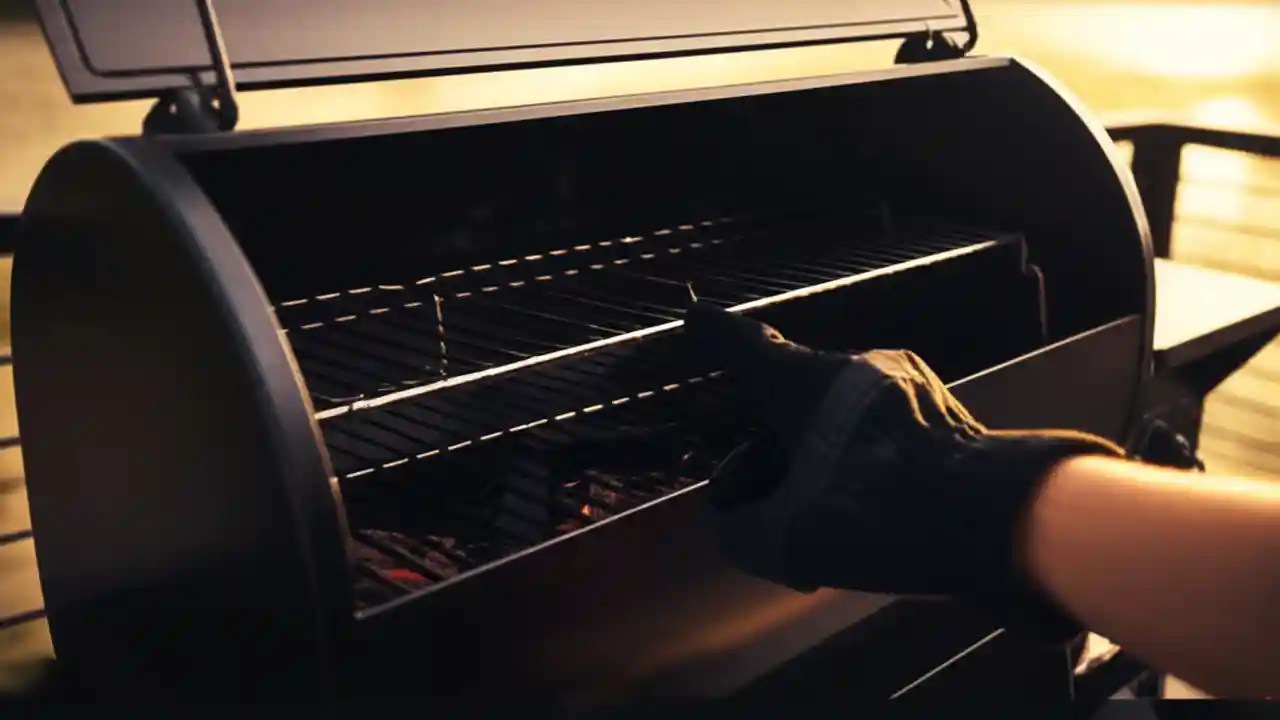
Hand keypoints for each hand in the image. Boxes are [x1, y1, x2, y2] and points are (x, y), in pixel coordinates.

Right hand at [684, 303, 1123, 639]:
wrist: (1006, 523)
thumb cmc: (884, 515)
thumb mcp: (790, 539)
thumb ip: (742, 533)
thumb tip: (733, 526)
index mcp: (809, 382)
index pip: (747, 348)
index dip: (715, 335)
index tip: (696, 319)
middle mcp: (856, 371)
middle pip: (787, 406)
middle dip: (761, 461)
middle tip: (744, 511)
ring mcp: (907, 393)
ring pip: (834, 430)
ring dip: (809, 478)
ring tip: (806, 542)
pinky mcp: (945, 422)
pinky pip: (878, 444)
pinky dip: (855, 480)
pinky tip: (856, 533)